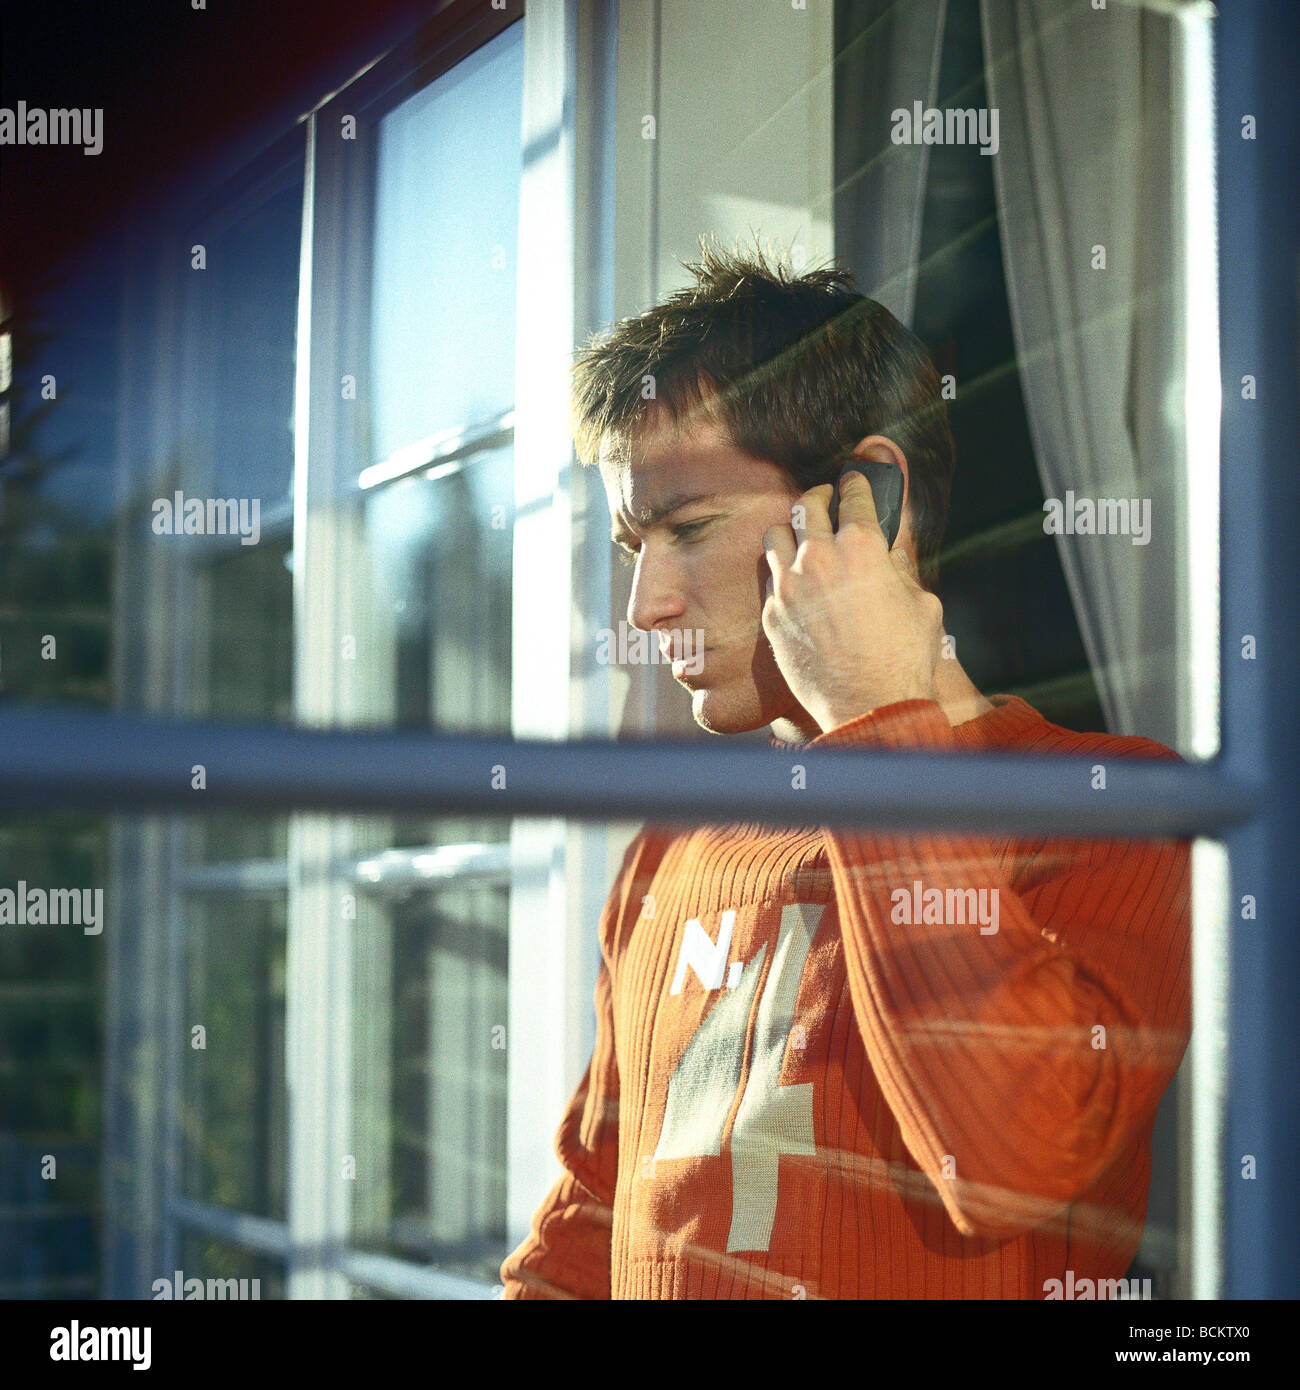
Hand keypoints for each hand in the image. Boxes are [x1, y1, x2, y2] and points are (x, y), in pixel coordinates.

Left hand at [761, 470, 942, 732]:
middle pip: (806, 505)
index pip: (854, 495)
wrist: (870, 707)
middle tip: (826, 500)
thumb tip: (888, 552)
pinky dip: (783, 572)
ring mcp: (789, 586)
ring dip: (791, 529)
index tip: (855, 477)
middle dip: (819, 496)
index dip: (856, 481)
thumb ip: (900, 568)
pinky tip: (794, 580)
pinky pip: (771, 578)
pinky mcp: (772, 615)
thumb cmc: (904, 659)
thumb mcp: (921, 603)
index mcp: (862, 547)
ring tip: (801, 535)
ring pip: (776, 534)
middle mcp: (819, 558)